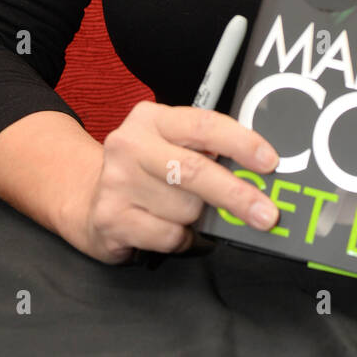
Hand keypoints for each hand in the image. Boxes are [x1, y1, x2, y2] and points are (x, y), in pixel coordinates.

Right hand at [75, 100, 280, 263]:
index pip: (203, 124)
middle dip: (237, 195)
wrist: (87, 198)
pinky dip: (181, 238)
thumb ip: (206, 150)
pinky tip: (167, 227)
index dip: (241, 143)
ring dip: (198, 218)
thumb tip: (259, 171)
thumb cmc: (145, 171)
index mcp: (152, 118)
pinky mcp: (111, 218)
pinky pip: (169, 235)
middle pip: (194, 170)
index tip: (269, 162)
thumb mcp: (170, 145)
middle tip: (267, 214)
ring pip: (185, 209)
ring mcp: (116, 182)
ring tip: (184, 211)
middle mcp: (130, 144)